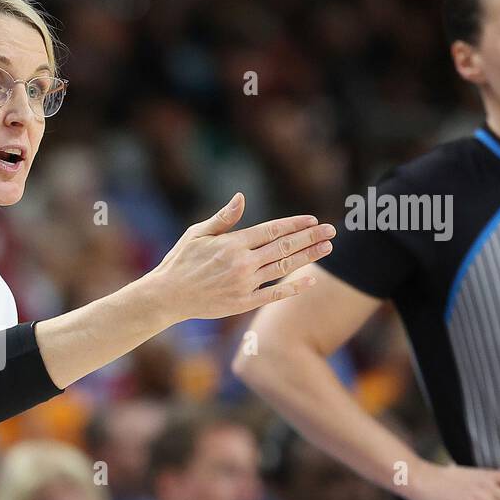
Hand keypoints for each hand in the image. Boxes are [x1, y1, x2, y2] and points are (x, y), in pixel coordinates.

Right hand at [152, 192, 334, 322]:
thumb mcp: (197, 233)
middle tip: (332, 231)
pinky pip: (274, 293)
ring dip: (308, 257)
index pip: (272, 230)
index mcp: (232, 243)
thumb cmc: (180, 261)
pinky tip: (311, 280)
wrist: (167, 296)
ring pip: (283, 267)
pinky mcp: (243, 302)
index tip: (313, 220)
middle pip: (284, 246)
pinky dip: (294, 287)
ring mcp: (244, 284)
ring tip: (328, 249)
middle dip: (310, 238)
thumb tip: (242, 197)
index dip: (295, 224)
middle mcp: (242, 263)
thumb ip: (224, 217)